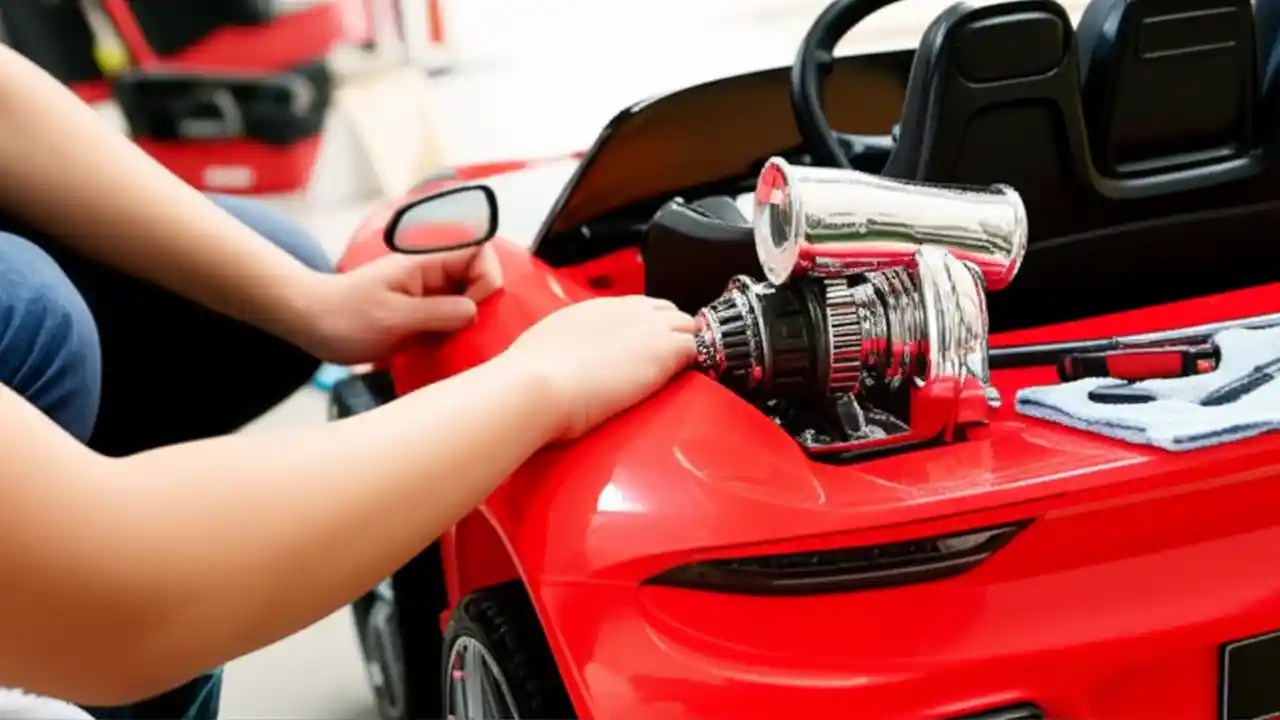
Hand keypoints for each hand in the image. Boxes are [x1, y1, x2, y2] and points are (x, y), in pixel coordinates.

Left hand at [293, 245, 502, 364]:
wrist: (310, 323)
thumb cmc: (345, 317)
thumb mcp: (394, 318)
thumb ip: (439, 312)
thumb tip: (476, 311)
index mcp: (427, 262)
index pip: (480, 252)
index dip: (486, 281)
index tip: (470, 311)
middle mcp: (433, 273)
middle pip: (481, 277)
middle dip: (483, 305)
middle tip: (464, 333)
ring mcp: (430, 293)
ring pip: (472, 300)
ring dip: (470, 323)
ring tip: (455, 344)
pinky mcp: (424, 313)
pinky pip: (455, 318)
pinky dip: (457, 334)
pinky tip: (444, 351)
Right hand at [498, 295, 697, 440]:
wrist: (540, 384)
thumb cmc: (534, 371)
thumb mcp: (553, 340)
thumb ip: (572, 339)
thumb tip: (571, 351)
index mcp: (601, 306)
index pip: (641, 307)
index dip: (649, 327)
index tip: (646, 346)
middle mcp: (630, 310)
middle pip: (670, 312)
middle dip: (673, 332)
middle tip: (666, 360)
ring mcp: (651, 328)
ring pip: (689, 326)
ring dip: (686, 346)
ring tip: (676, 373)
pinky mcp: (667, 351)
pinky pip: (696, 349)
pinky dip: (694, 363)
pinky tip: (682, 380)